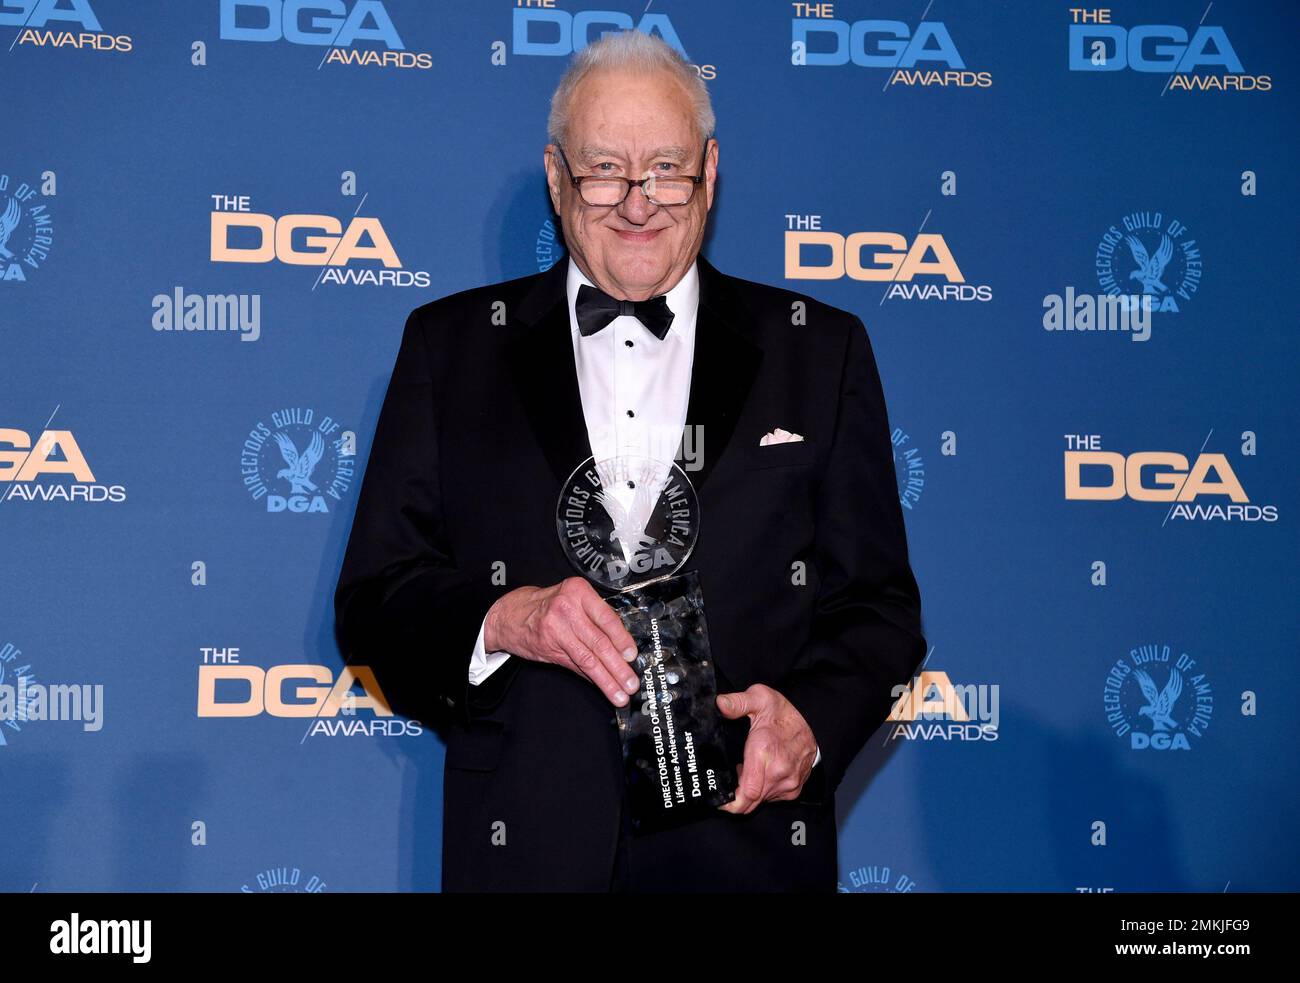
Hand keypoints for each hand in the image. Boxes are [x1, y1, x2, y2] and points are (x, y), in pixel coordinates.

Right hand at [483, 577, 640, 706]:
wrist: (509, 615)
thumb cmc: (546, 604)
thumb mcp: (572, 599)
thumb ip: (594, 618)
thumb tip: (622, 646)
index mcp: (578, 592)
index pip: (606, 619)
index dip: (622, 640)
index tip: (632, 656)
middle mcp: (568, 609)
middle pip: (599, 643)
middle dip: (618, 667)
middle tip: (631, 683)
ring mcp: (556, 631)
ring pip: (587, 659)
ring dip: (606, 680)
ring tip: (619, 694)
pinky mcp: (549, 649)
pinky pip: (575, 665)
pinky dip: (591, 678)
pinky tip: (602, 686)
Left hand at [715, 684, 816, 813]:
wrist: (813, 723)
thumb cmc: (784, 714)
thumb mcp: (759, 698)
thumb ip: (738, 702)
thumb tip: (721, 703)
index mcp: (764, 753)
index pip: (747, 793)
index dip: (730, 803)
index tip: (719, 801)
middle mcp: (778, 773)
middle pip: (749, 802)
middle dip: (735, 795)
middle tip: (732, 775)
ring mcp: (787, 784)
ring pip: (759, 801)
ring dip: (749, 790)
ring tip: (748, 767)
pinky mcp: (793, 790)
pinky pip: (770, 799)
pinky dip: (762, 790)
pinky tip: (761, 772)